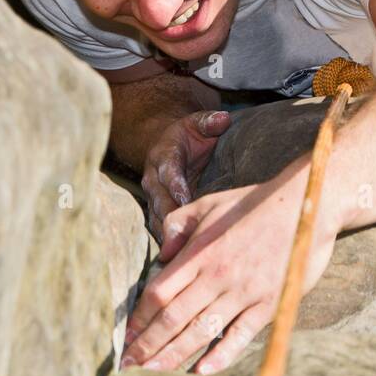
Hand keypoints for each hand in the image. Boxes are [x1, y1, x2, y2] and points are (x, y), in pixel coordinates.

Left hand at [120, 172, 336, 374]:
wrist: (306, 205)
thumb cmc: (255, 203)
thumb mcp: (210, 202)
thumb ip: (179, 223)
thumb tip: (162, 252)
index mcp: (200, 252)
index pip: (159, 292)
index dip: (139, 317)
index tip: (127, 334)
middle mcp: (217, 275)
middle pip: (173, 318)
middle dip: (148, 345)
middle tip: (128, 365)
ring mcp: (243, 292)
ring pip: (200, 331)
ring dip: (173, 355)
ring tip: (153, 372)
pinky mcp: (268, 304)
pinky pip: (239, 336)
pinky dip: (220, 356)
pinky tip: (201, 370)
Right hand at [140, 109, 230, 244]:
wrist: (166, 144)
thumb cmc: (189, 135)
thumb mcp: (198, 123)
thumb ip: (209, 122)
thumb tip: (222, 119)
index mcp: (163, 156)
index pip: (169, 172)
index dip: (177, 186)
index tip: (186, 199)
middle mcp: (153, 179)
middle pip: (160, 201)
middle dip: (172, 217)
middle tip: (186, 233)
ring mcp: (152, 197)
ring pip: (156, 219)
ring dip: (167, 235)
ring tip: (182, 250)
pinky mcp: (156, 211)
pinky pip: (159, 229)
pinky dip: (168, 242)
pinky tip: (181, 256)